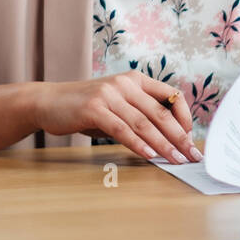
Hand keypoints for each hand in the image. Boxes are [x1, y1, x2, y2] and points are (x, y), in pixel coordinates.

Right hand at [36, 70, 201, 163]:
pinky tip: (150, 155)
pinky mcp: (94, 108)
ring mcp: (110, 94)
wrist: (47, 102)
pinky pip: (122, 129)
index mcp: (136, 80)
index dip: (184, 116)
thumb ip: (138, 115)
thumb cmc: (85, 108)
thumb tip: (167, 139)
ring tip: (176, 159)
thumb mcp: (116, 104)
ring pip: (144, 123)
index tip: (190, 137)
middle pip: (161, 113)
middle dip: (179, 136)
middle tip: (192, 155)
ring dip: (163, 145)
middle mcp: (125, 84)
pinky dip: (138, 144)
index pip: (171, 95)